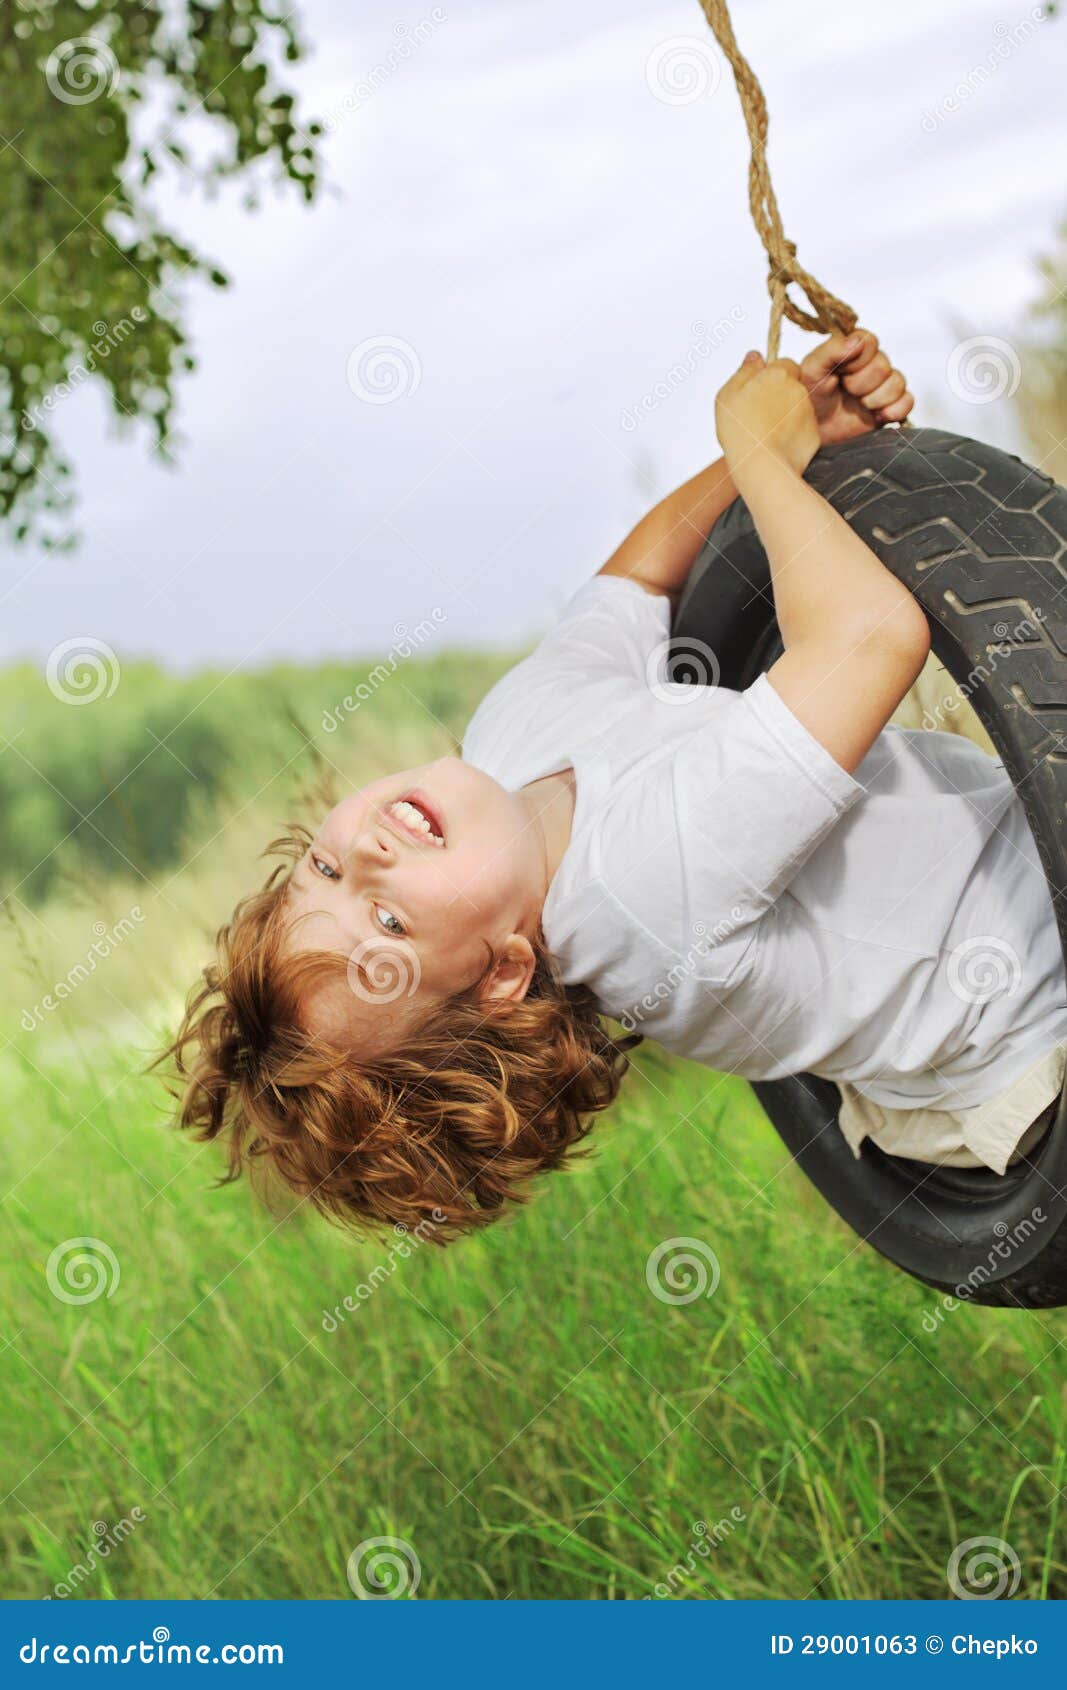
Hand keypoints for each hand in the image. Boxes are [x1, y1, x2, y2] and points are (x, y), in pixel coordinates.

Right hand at [715, 352, 819, 478]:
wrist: (762, 465)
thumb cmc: (740, 429)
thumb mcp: (729, 394)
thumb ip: (744, 371)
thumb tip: (755, 356)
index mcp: (778, 373)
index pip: (783, 364)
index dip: (771, 377)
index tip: (759, 391)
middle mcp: (798, 388)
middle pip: (792, 385)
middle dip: (780, 395)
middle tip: (760, 414)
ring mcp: (808, 412)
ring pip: (798, 407)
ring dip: (786, 414)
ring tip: (766, 432)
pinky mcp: (814, 433)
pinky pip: (803, 429)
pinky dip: (792, 434)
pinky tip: (776, 444)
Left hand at [801, 329, 913, 444]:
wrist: (812, 431)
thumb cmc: (809, 398)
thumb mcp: (811, 370)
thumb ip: (831, 350)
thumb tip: (856, 341)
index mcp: (853, 349)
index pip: (870, 342)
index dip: (856, 360)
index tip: (840, 373)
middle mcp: (871, 364)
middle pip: (883, 366)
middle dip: (860, 384)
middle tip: (845, 392)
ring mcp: (882, 385)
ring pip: (897, 383)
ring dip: (875, 399)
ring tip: (859, 406)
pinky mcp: (890, 405)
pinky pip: (907, 402)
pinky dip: (895, 410)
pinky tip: (878, 416)